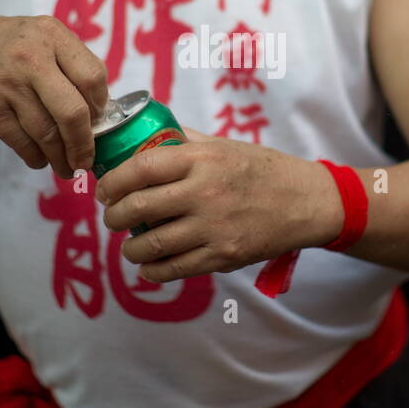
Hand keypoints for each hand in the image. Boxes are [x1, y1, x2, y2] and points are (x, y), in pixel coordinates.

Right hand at [0, 13, 108, 178]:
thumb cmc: (5, 45)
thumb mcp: (40, 35)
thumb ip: (70, 64)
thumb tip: (98, 112)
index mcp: (51, 36)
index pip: (93, 77)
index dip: (100, 106)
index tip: (96, 121)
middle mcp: (31, 58)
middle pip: (73, 112)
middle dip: (84, 144)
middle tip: (86, 160)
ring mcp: (7, 85)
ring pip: (47, 134)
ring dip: (61, 158)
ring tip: (67, 167)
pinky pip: (22, 144)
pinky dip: (36, 158)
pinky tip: (41, 159)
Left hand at [94, 129, 344, 284]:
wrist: (306, 202)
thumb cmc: (262, 169)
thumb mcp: (224, 145)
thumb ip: (186, 142)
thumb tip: (146, 136)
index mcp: (202, 159)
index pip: (141, 167)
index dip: (113, 181)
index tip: (103, 189)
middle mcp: (205, 191)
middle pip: (139, 207)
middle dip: (114, 216)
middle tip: (111, 217)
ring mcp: (213, 226)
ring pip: (151, 244)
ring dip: (130, 248)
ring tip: (128, 245)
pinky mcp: (223, 255)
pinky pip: (174, 268)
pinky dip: (152, 271)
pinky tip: (147, 267)